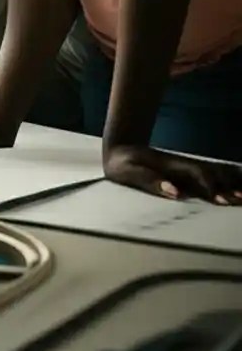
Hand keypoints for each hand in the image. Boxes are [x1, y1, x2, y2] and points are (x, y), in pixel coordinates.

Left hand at [104, 145, 241, 205]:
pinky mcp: (188, 173)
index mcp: (172, 166)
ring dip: (233, 181)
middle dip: (230, 186)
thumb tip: (174, 192)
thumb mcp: (129, 173)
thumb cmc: (122, 164)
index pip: (198, 175)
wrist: (121, 149)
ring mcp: (188, 168)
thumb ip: (150, 181)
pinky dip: (230, 177)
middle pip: (214, 173)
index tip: (223, 201)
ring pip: (217, 172)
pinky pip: (214, 174)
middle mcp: (185, 166)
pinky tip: (240, 184)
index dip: (212, 187)